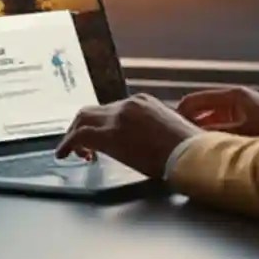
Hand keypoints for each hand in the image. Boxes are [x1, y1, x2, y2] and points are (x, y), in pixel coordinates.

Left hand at [55, 93, 201, 178]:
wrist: (193, 156)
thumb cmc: (189, 151)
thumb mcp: (171, 131)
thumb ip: (154, 130)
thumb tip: (148, 142)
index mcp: (144, 102)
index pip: (112, 109)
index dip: (101, 124)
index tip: (98, 140)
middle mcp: (129, 104)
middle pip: (93, 110)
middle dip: (81, 126)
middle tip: (78, 145)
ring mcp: (119, 117)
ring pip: (83, 119)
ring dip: (73, 135)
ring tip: (70, 150)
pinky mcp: (111, 134)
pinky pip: (80, 135)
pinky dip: (68, 143)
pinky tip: (65, 154)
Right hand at [175, 86, 258, 139]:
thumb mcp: (242, 134)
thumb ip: (216, 135)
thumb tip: (192, 140)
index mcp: (232, 96)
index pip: (194, 100)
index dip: (179, 114)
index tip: (168, 129)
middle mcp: (236, 99)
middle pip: (202, 109)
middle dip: (188, 123)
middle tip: (176, 140)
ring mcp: (244, 108)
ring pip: (213, 118)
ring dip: (202, 130)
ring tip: (191, 146)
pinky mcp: (251, 119)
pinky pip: (225, 124)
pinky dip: (215, 133)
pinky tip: (213, 148)